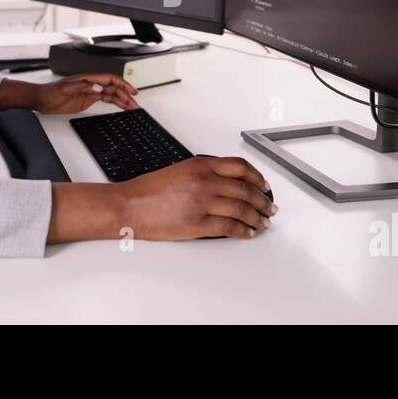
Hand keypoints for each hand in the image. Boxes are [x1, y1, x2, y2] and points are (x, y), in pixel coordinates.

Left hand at [28, 73, 139, 113]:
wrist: (40, 99)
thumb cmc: (50, 92)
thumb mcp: (66, 89)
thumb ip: (83, 87)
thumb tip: (100, 87)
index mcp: (88, 79)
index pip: (110, 79)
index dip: (123, 84)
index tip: (132, 92)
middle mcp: (91, 84)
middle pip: (114, 88)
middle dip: (126, 95)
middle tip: (135, 105)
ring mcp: (90, 92)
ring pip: (111, 95)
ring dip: (122, 101)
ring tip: (132, 108)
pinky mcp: (87, 100)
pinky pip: (105, 100)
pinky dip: (114, 103)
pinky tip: (121, 107)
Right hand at [115, 156, 276, 239]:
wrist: (128, 205)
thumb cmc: (147, 191)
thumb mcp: (179, 171)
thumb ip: (203, 174)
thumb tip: (225, 184)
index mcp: (200, 165)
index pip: (239, 168)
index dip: (257, 177)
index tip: (264, 185)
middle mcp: (204, 181)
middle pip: (245, 189)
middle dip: (263, 200)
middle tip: (269, 207)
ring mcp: (202, 202)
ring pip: (242, 208)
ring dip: (257, 217)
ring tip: (263, 222)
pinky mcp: (197, 223)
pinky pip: (230, 227)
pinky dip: (243, 231)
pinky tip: (248, 233)